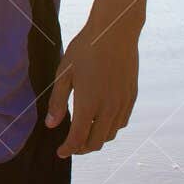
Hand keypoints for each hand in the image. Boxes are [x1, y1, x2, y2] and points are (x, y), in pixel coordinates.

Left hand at [45, 18, 140, 157]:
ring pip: (111, 134)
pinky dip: (110, 128)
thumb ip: (58, 102)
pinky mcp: (131, 96)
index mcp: (89, 103)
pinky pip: (122, 122)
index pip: (78, 138)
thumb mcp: (64, 73)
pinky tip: (102, 121)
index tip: (60, 152)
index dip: (68, 149)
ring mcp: (123, 103)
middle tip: (71, 146)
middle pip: (96, 142)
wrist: (115, 31)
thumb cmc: (85, 49)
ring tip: (85, 134)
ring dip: (97, 139)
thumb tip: (51, 125)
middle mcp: (109, 108)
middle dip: (82, 149)